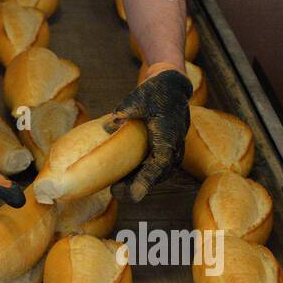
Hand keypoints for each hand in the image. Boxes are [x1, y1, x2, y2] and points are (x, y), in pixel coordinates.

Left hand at [102, 65, 191, 202]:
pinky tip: (123, 179)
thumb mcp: (139, 97)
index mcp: (168, 135)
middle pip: (157, 175)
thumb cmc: (154, 93)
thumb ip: (126, 110)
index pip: (159, 163)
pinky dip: (142, 175)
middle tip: (115, 193)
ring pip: (157, 174)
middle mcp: (174, 147)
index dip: (147, 180)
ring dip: (139, 182)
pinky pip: (156, 169)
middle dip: (137, 186)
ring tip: (116, 189)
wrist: (172, 88)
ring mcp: (173, 151)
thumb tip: (108, 126)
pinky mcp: (167, 152)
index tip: (135, 194)